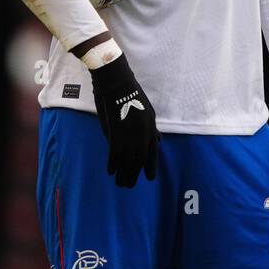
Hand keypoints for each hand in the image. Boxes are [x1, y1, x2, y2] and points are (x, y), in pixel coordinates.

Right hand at [90, 54, 159, 187]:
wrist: (117, 84)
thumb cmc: (131, 95)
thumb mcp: (148, 111)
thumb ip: (151, 128)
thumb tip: (157, 140)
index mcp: (151, 127)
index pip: (153, 152)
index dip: (151, 166)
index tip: (150, 178)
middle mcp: (143, 133)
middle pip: (140, 159)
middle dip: (135, 174)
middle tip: (130, 185)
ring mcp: (130, 133)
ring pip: (128, 159)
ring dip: (124, 173)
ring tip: (120, 183)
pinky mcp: (116, 132)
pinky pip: (115, 153)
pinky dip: (113, 164)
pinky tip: (110, 172)